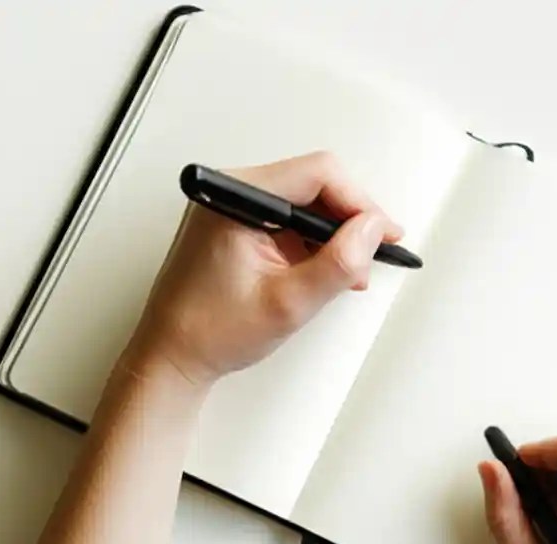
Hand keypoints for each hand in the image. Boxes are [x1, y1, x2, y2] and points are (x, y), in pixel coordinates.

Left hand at [124, 151, 401, 384]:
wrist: (172, 356)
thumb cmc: (210, 331)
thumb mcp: (289, 303)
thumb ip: (338, 263)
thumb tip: (373, 232)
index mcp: (234, 198)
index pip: (318, 174)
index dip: (359, 203)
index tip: (383, 234)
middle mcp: (231, 191)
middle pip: (315, 183)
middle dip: (350, 221)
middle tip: (373, 255)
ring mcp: (233, 206)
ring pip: (307, 201)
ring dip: (335, 234)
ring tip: (351, 272)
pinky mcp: (237, 222)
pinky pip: (290, 218)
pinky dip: (315, 242)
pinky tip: (327, 270)